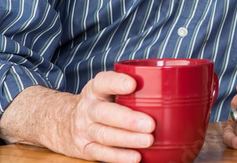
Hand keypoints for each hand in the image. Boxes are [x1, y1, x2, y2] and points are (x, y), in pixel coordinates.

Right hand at [0, 73, 154, 162]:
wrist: (62, 122)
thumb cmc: (99, 103)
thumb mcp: (107, 90)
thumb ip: (130, 89)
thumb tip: (174, 88)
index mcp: (95, 90)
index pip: (103, 82)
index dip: (116, 82)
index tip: (133, 84)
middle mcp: (88, 108)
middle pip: (105, 113)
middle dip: (128, 119)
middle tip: (150, 124)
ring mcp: (84, 129)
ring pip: (105, 135)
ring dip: (128, 139)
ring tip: (148, 141)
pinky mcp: (84, 148)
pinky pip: (101, 153)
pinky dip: (118, 157)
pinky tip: (135, 157)